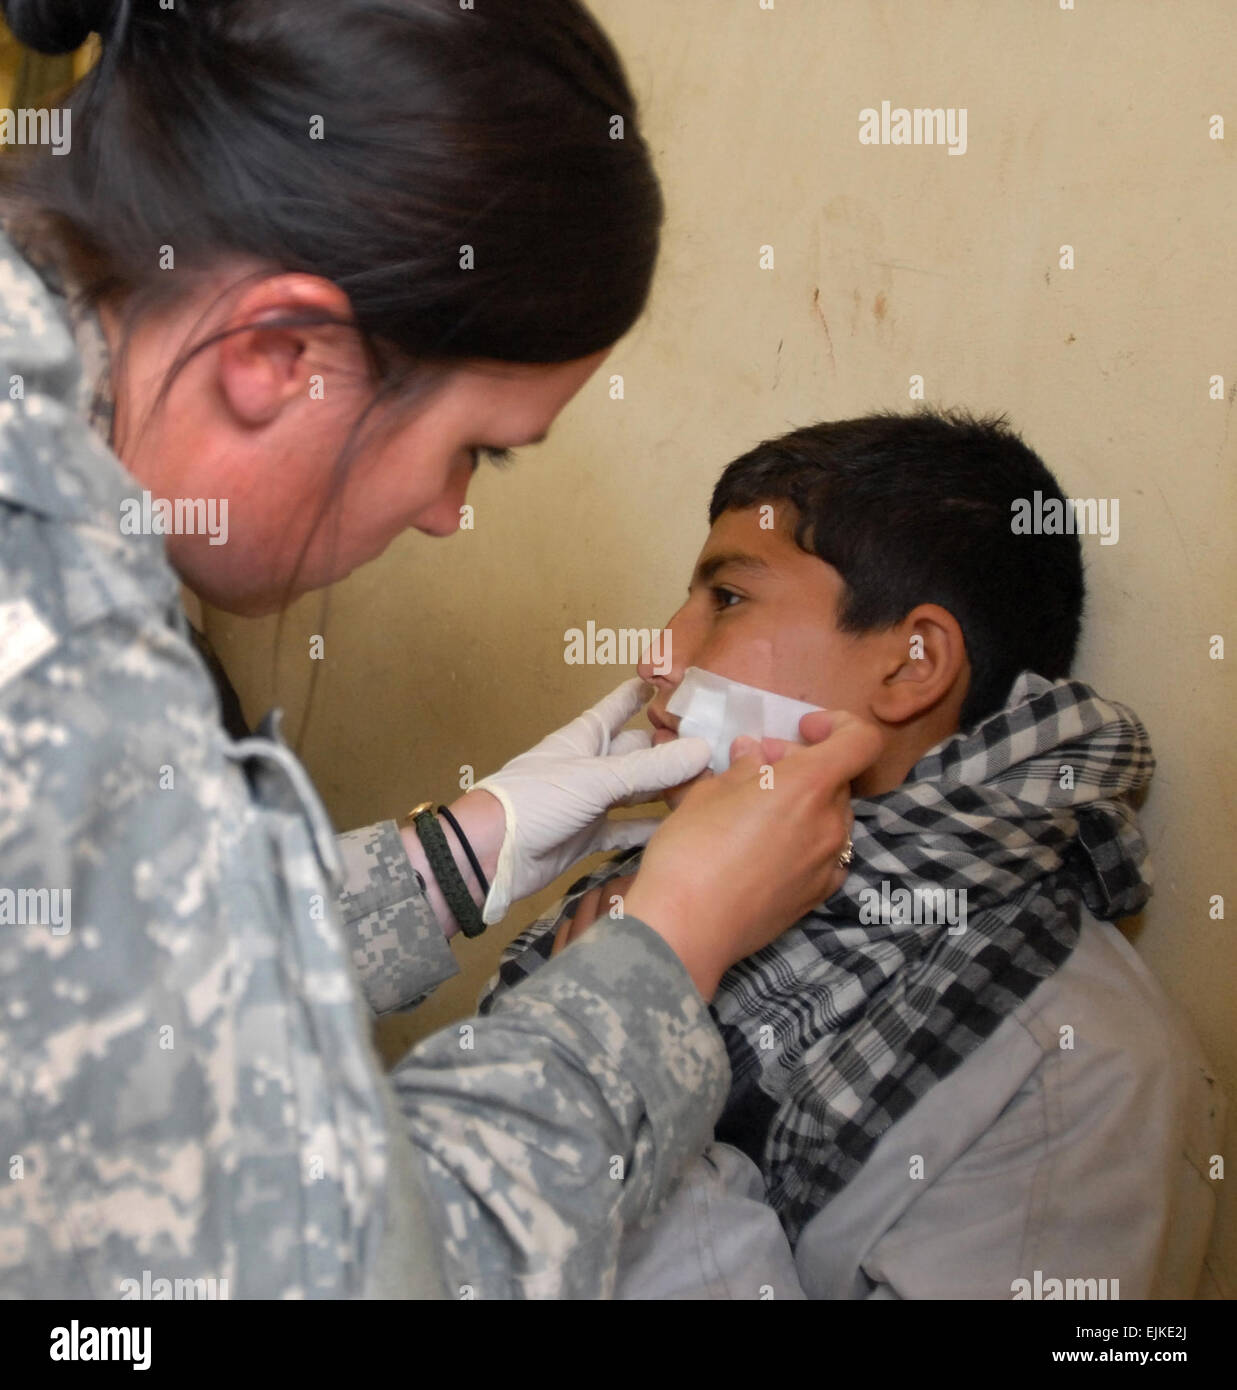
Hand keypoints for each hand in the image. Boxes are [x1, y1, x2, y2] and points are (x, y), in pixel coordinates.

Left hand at [473, 678, 710, 924]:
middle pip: (638, 751)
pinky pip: (627, 829)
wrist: (493, 854)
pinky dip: (650, 829)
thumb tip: (704, 749)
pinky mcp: (589, 836)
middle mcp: (591, 765)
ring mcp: (591, 802)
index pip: (619, 707)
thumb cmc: (534, 800)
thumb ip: (650, 769)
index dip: (642, 693)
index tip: (672, 680)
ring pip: (637, 791)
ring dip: (666, 789)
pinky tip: (681, 827)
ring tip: (711, 785)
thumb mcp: (596, 779)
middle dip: (670, 748)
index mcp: (585, 737)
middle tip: (716, 747)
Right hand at [623, 711, 881, 998]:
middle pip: (837, 778)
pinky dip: (806, 838)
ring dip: (803, 802)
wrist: (686, 929)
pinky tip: (770, 846)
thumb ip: (741, 769)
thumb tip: (754, 756)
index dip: (838, 725)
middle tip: (757, 767)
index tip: (801, 729)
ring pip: (830, 816)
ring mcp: (828, 864)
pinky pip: (824, 853)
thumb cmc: (691, 849)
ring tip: (757, 809)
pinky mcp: (817, 897)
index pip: (860, 742)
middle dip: (803, 763)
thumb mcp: (708, 793)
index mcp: (809, 786)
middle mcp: (830, 823)